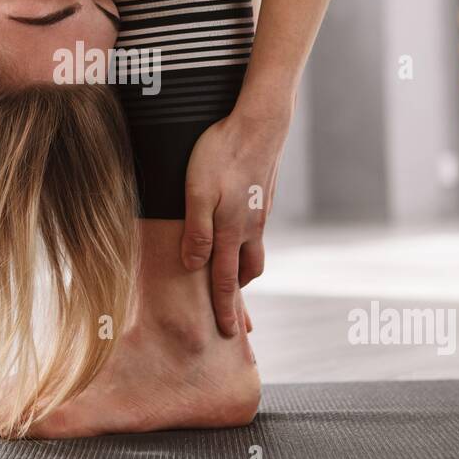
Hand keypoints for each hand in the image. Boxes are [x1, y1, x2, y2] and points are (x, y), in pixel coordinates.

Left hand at [181, 106, 288, 336]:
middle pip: (245, 271)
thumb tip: (193, 266)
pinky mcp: (265, 196)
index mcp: (232, 231)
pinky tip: (240, 234)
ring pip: (254, 251)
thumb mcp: (197, 192)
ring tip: (231, 276)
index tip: (229, 336)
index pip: (225, 281)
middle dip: (237, 294)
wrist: (260, 122)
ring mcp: (261, 211)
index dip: (225, 310)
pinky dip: (248, 243)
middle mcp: (251, 227)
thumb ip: (197, 231)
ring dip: (243, 267)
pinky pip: (257, 231)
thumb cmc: (220, 153)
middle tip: (232, 311)